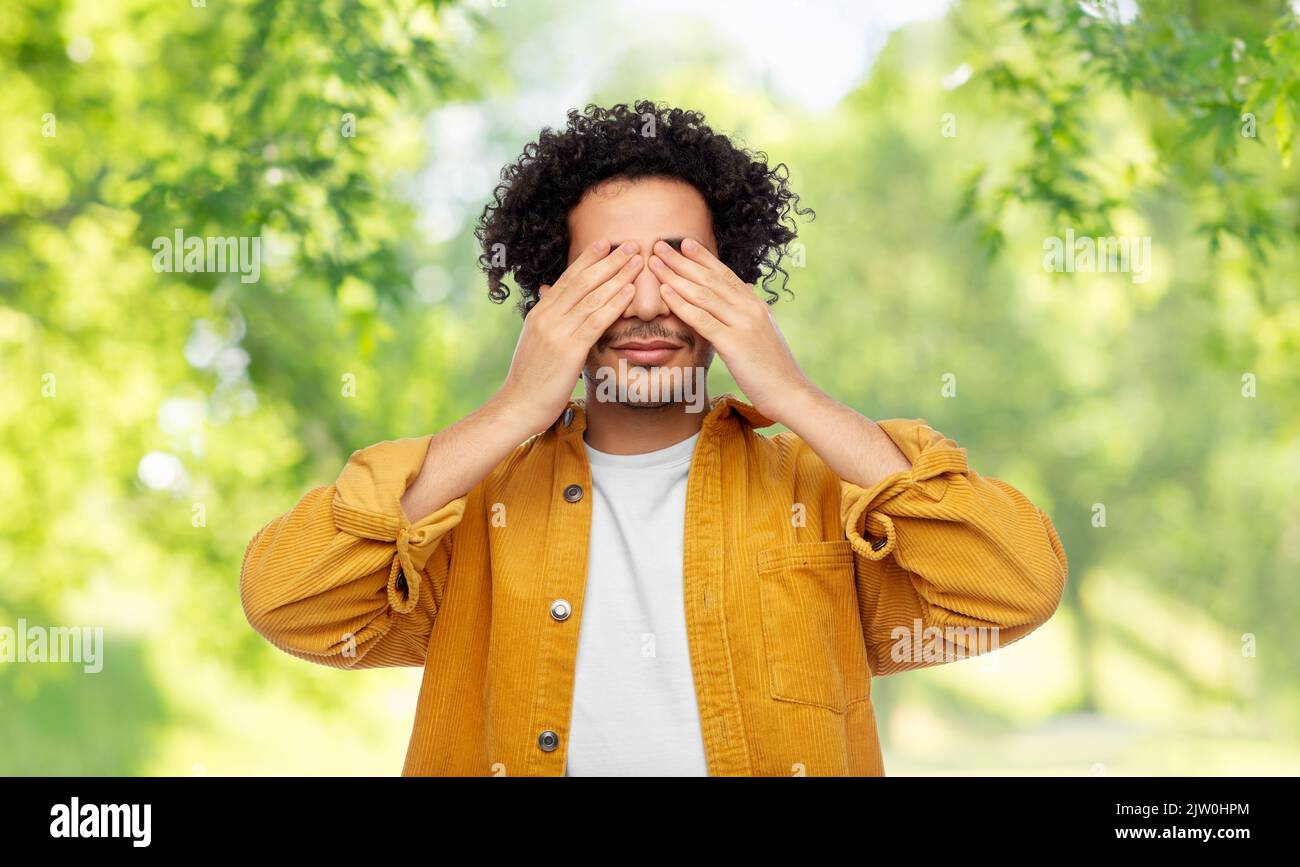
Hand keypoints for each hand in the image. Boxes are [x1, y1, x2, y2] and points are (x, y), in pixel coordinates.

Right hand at [494, 239, 640, 433]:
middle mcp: (546, 317)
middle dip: (608, 260)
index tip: (605, 243)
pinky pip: (595, 321)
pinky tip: (629, 291)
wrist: (517, 406)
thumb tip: (551, 299)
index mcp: (539, 313)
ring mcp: (556, 332)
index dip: (588, 259)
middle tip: (629, 244)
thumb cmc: (530, 380)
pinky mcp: (568, 350)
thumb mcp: (536, 342)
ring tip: (637, 261)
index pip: (567, 279)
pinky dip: (614, 303)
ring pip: (591, 296)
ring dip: (617, 276)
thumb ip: (548, 321)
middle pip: (582, 281)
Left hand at [649, 237, 812, 423]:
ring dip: (675, 276)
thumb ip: (752, 310)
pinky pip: (702, 319)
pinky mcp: (734, 344)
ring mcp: (742, 324)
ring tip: (655, 263)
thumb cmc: (775, 368)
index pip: (725, 274)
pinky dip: (681, 304)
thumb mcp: (764, 332)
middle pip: (710, 279)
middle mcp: (750, 308)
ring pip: (703, 294)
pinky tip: (664, 292)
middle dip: (683, 261)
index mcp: (756, 305)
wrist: (791, 393)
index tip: (685, 243)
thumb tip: (746, 289)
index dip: (703, 258)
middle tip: (660, 245)